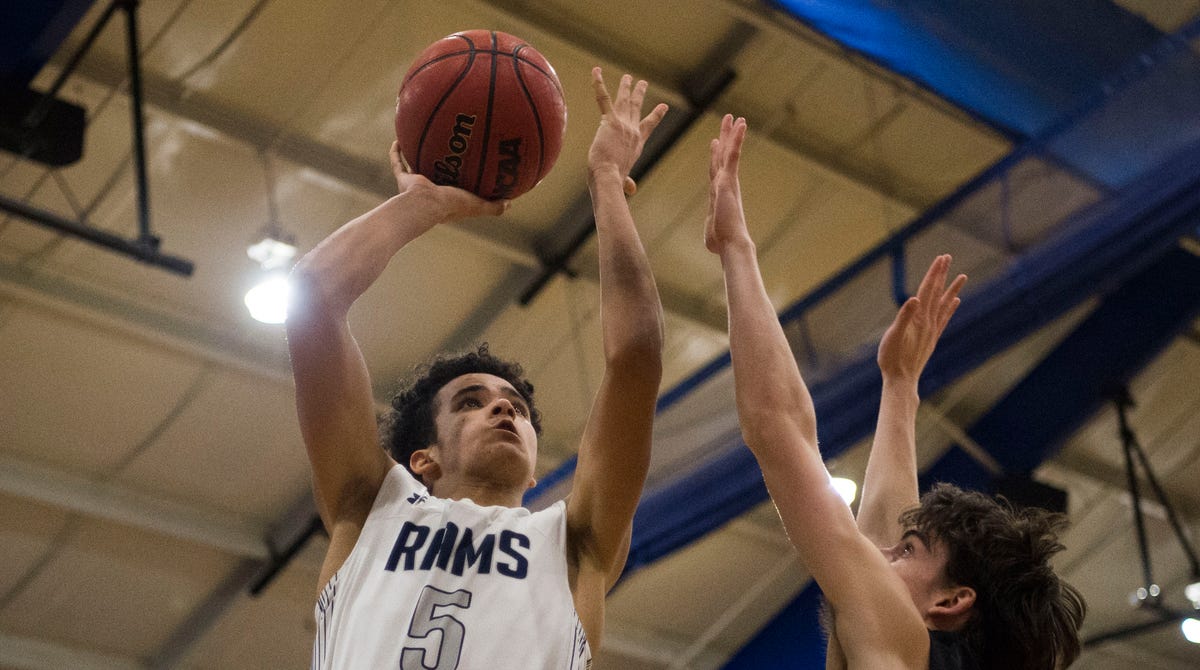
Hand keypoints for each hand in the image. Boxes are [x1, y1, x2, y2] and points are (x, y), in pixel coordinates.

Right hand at [389, 141, 506, 221]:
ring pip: (415, 168)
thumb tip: (510, 202)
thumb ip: (493, 206)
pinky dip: (397, 151)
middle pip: (436, 177)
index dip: (461, 184)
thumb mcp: (477, 205)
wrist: (424, 205)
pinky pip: (398, 162)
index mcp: (448, 200)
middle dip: (440, 167)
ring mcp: (415, 186)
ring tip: (421, 139)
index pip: (456, 192)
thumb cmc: (451, 206)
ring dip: (416, 156)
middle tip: (445, 150)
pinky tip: (400, 136)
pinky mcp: (403, 179)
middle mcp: (431, 192)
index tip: (469, 170)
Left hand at [588, 68, 667, 194]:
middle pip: (637, 108)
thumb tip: (630, 190)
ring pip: (625, 100)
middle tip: (642, 82)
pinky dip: (599, 84)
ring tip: (627, 77)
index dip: (656, 116)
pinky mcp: (610, 121)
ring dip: (626, 86)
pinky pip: (603, 98)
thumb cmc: (613, 182)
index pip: (648, 126)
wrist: (609, 178)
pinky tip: (596, 71)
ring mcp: (623, 124)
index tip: (663, 106)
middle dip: (639, 94)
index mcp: (636, 144)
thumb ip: (627, 183)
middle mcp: (633, 131)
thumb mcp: (623, 180)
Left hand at [704, 114, 749, 254]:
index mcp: (720, 192)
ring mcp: (728, 180)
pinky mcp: (729, 179)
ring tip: (736, 118)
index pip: (716, 168)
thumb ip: (713, 228)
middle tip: (729, 121)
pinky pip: (733, 155)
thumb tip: (713, 240)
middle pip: (723, 155)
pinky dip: (736, 139)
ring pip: (729, 151)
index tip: (716, 142)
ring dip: (732, 133)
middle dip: (726, 137)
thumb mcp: (712, 232)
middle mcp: (725, 183)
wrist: (730, 242)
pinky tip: (741, 125)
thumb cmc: (721, 242)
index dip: (716, 154)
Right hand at [877, 255, 966, 383]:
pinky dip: (950, 308)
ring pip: (944, 304)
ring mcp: (932, 330)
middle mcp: (929, 322)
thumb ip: (903, 317)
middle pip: (937, 293)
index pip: (928, 290)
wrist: (902, 380)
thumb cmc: (892, 359)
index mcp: (919, 318)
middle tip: (947, 257)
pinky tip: (956, 302)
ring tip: (962, 277)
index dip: (934, 273)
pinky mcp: (932, 338)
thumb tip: (914, 299)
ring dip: (952, 289)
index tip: (941, 258)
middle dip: (941, 274)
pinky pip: (944, 318)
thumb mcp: (893, 336)